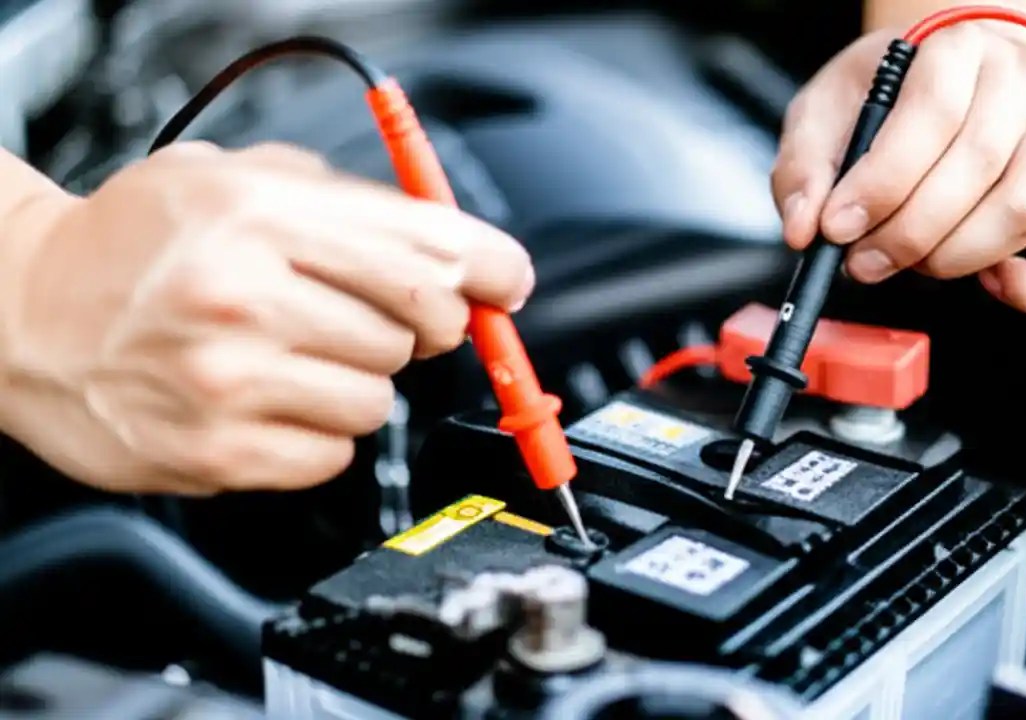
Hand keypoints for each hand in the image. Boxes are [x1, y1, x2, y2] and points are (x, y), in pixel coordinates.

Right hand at [0, 142, 532, 494]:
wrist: (23, 313)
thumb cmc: (135, 244)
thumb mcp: (236, 180)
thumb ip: (351, 207)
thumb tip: (461, 254)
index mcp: (259, 217)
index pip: (427, 249)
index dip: (490, 268)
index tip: (506, 284)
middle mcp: (247, 297)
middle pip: (420, 328)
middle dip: (414, 323)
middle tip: (372, 315)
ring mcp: (232, 383)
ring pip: (381, 399)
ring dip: (359, 380)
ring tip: (296, 355)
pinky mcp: (220, 453)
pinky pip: (334, 455)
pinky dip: (321, 431)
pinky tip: (273, 398)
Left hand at [772, 24, 1025, 312]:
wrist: (954, 76)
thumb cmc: (890, 98)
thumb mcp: (826, 111)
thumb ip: (805, 166)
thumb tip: (804, 227)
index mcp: (958, 49)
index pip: (933, 113)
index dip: (882, 181)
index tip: (837, 226)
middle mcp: (1022, 88)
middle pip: (976, 168)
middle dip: (906, 233)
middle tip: (862, 261)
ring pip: (1021, 211)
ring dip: (953, 257)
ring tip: (909, 262)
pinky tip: (990, 281)